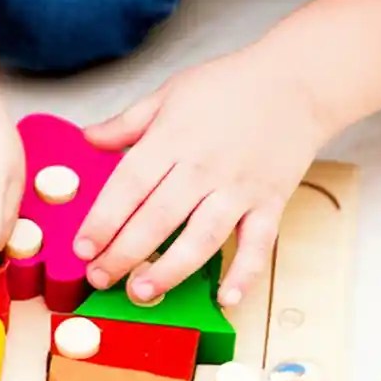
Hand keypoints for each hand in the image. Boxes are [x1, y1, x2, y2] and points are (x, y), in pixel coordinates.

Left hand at [75, 50, 330, 306]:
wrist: (297, 81)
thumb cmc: (229, 87)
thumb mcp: (169, 94)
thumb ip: (127, 123)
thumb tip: (88, 138)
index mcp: (173, 139)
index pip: (129, 185)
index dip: (103, 220)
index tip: (82, 247)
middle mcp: (204, 167)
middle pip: (157, 218)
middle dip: (124, 253)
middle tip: (99, 277)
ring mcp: (239, 189)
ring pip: (201, 237)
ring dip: (170, 269)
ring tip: (142, 291)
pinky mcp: (270, 203)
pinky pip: (257, 245)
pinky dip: (244, 274)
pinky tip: (225, 299)